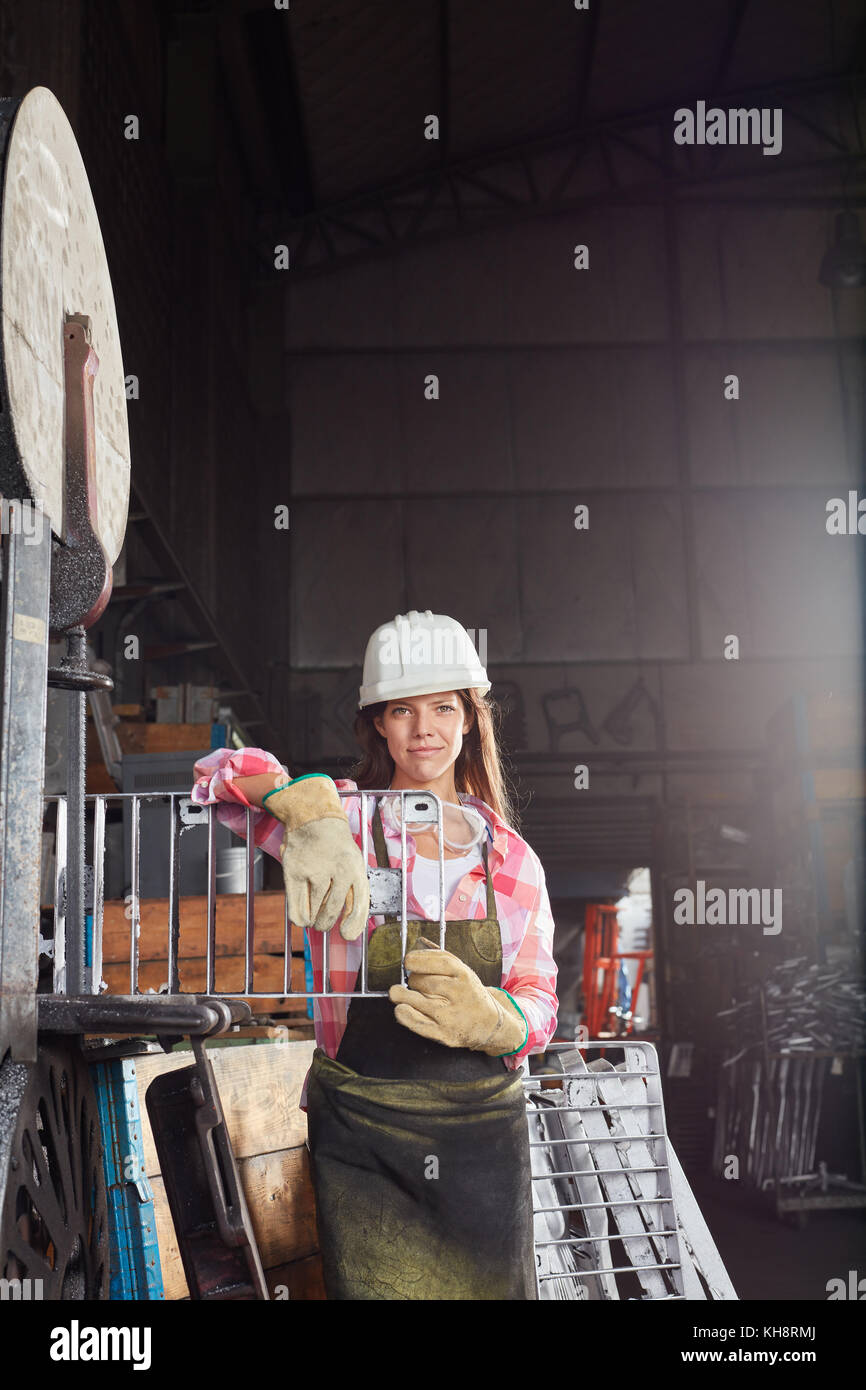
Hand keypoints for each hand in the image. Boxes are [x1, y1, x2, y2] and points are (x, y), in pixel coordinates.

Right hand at [267, 778, 369, 939]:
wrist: (314, 819)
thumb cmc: (336, 848)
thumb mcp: (354, 865)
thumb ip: (354, 893)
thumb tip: (351, 930)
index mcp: (357, 869)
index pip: (359, 904)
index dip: (353, 925)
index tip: (346, 935)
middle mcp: (338, 869)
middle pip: (332, 910)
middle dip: (326, 923)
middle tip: (323, 925)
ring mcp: (315, 870)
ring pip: (314, 910)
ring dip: (313, 919)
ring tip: (314, 918)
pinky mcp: (294, 871)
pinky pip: (296, 906)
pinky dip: (299, 917)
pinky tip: (302, 918)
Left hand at [389, 940, 525, 1052]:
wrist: (489, 1025)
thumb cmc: (470, 995)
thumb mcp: (463, 972)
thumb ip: (440, 958)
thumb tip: (417, 944)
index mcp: (463, 975)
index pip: (437, 961)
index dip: (417, 959)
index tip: (408, 961)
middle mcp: (458, 994)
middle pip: (422, 981)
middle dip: (412, 980)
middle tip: (414, 983)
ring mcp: (450, 1015)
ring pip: (414, 999)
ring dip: (401, 995)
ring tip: (400, 993)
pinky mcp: (443, 1033)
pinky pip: (415, 1021)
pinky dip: (403, 1013)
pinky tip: (402, 1008)